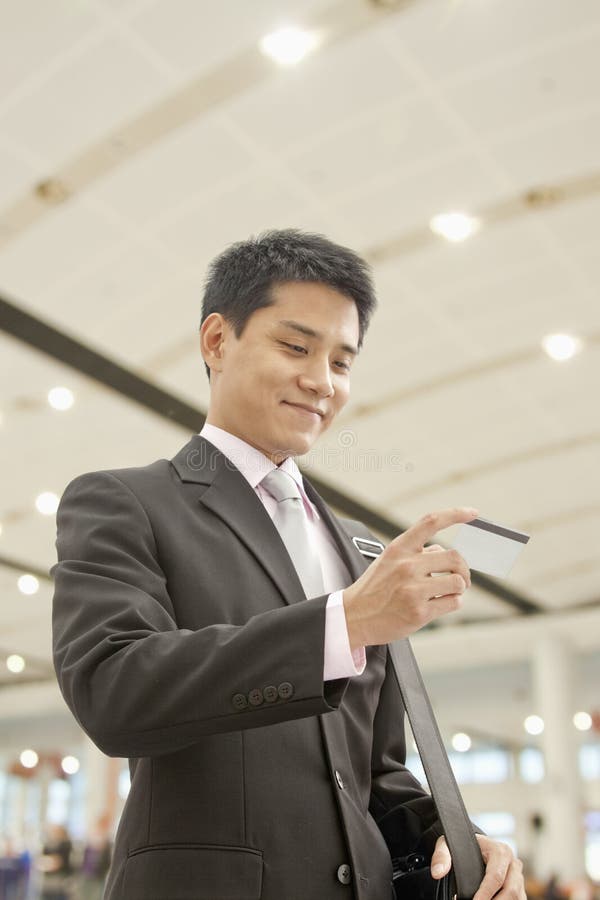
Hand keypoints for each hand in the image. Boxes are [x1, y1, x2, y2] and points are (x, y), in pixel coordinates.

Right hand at [343, 507, 476, 648]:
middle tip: (461, 578)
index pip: (431, 522)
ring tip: (445, 593)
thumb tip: (445, 553)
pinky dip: (452, 603)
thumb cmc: (374, 589)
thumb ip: (416, 553)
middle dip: (464, 570)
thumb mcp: (389, 561)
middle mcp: (407, 565)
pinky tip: (438, 605)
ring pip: (458, 582)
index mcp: (399, 548)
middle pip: (455, 557)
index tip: (473, 512)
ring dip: (458, 589)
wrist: (353, 617)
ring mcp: (413, 589)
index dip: (456, 514)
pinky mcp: (419, 612)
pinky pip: (453, 602)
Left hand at [431, 834, 525, 899]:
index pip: (495, 876)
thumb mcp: (450, 844)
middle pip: (510, 891)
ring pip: (517, 898)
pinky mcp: (520, 888)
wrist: (477, 846)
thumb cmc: (464, 845)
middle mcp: (514, 864)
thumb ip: (442, 856)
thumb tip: (437, 872)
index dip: (485, 894)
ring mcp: (519, 877)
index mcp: (500, 851)